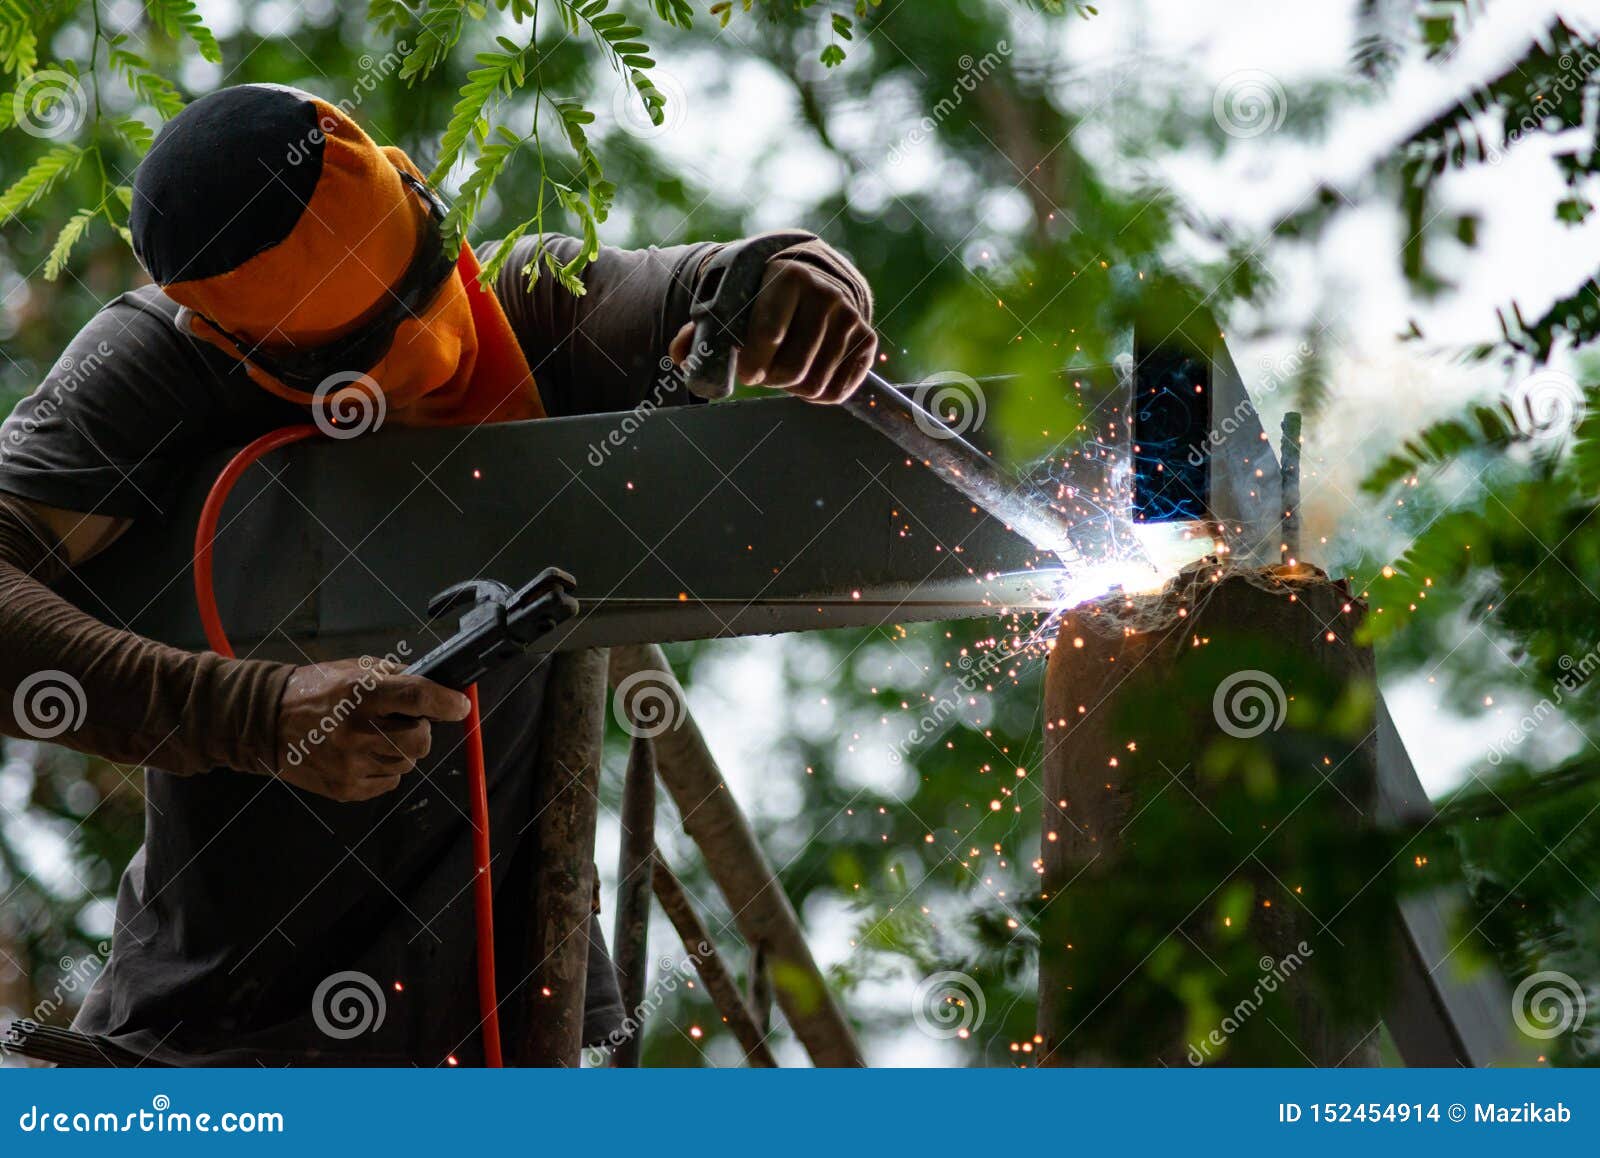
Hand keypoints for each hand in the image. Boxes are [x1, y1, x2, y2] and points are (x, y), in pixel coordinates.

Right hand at [274, 658, 470, 801]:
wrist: (266, 722)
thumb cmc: (317, 690)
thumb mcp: (353, 669)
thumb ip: (394, 676)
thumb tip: (436, 687)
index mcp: (361, 694)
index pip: (418, 697)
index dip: (447, 702)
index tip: (460, 705)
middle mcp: (357, 731)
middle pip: (421, 740)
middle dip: (422, 730)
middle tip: (405, 721)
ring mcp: (351, 764)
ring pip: (407, 763)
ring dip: (401, 749)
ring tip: (375, 736)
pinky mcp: (346, 788)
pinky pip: (389, 782)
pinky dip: (384, 768)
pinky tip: (362, 754)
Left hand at [670, 259, 877, 403]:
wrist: (812, 280)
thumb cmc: (762, 299)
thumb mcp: (733, 303)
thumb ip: (703, 330)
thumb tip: (679, 354)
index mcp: (788, 278)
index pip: (768, 336)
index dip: (752, 365)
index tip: (745, 372)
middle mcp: (826, 294)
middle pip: (792, 369)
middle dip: (771, 379)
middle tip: (763, 372)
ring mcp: (850, 317)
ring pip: (814, 384)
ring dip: (792, 387)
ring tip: (784, 369)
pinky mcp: (866, 340)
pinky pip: (838, 390)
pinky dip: (818, 394)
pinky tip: (807, 375)